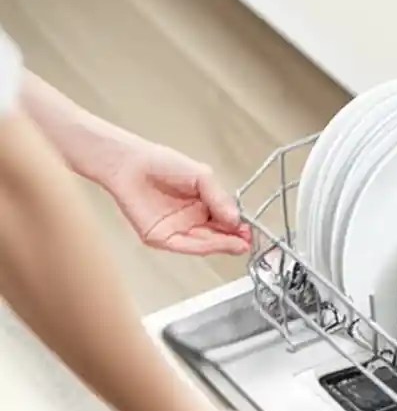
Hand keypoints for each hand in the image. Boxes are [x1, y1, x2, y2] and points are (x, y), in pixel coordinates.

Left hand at [102, 143, 251, 255]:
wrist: (131, 164)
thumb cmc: (163, 164)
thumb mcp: (202, 177)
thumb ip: (220, 198)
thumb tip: (236, 219)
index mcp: (204, 205)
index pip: (226, 221)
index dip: (239, 228)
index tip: (250, 231)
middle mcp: (192, 220)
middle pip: (218, 235)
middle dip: (234, 240)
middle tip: (248, 241)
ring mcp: (177, 230)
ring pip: (204, 243)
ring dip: (223, 246)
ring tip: (239, 245)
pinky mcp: (161, 238)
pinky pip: (186, 246)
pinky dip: (204, 246)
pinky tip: (218, 243)